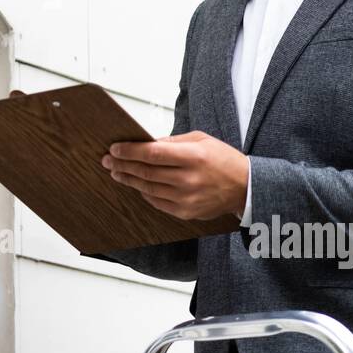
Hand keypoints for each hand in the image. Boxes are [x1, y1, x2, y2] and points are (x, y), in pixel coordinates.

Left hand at [102, 131, 248, 220]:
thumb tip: (146, 143)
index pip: (152, 154)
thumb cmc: (223, 159)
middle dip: (122, 165)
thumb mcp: (201, 140)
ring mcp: (187, 198)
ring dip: (129, 180)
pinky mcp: (185, 212)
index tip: (114, 149)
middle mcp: (189, 179)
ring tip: (117, 172)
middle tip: (107, 160)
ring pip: (148, 188)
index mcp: (193, 156)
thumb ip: (172, 142)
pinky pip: (157, 202)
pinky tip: (137, 185)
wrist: (245, 187)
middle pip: (146, 172)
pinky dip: (145, 193)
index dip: (130, 151)